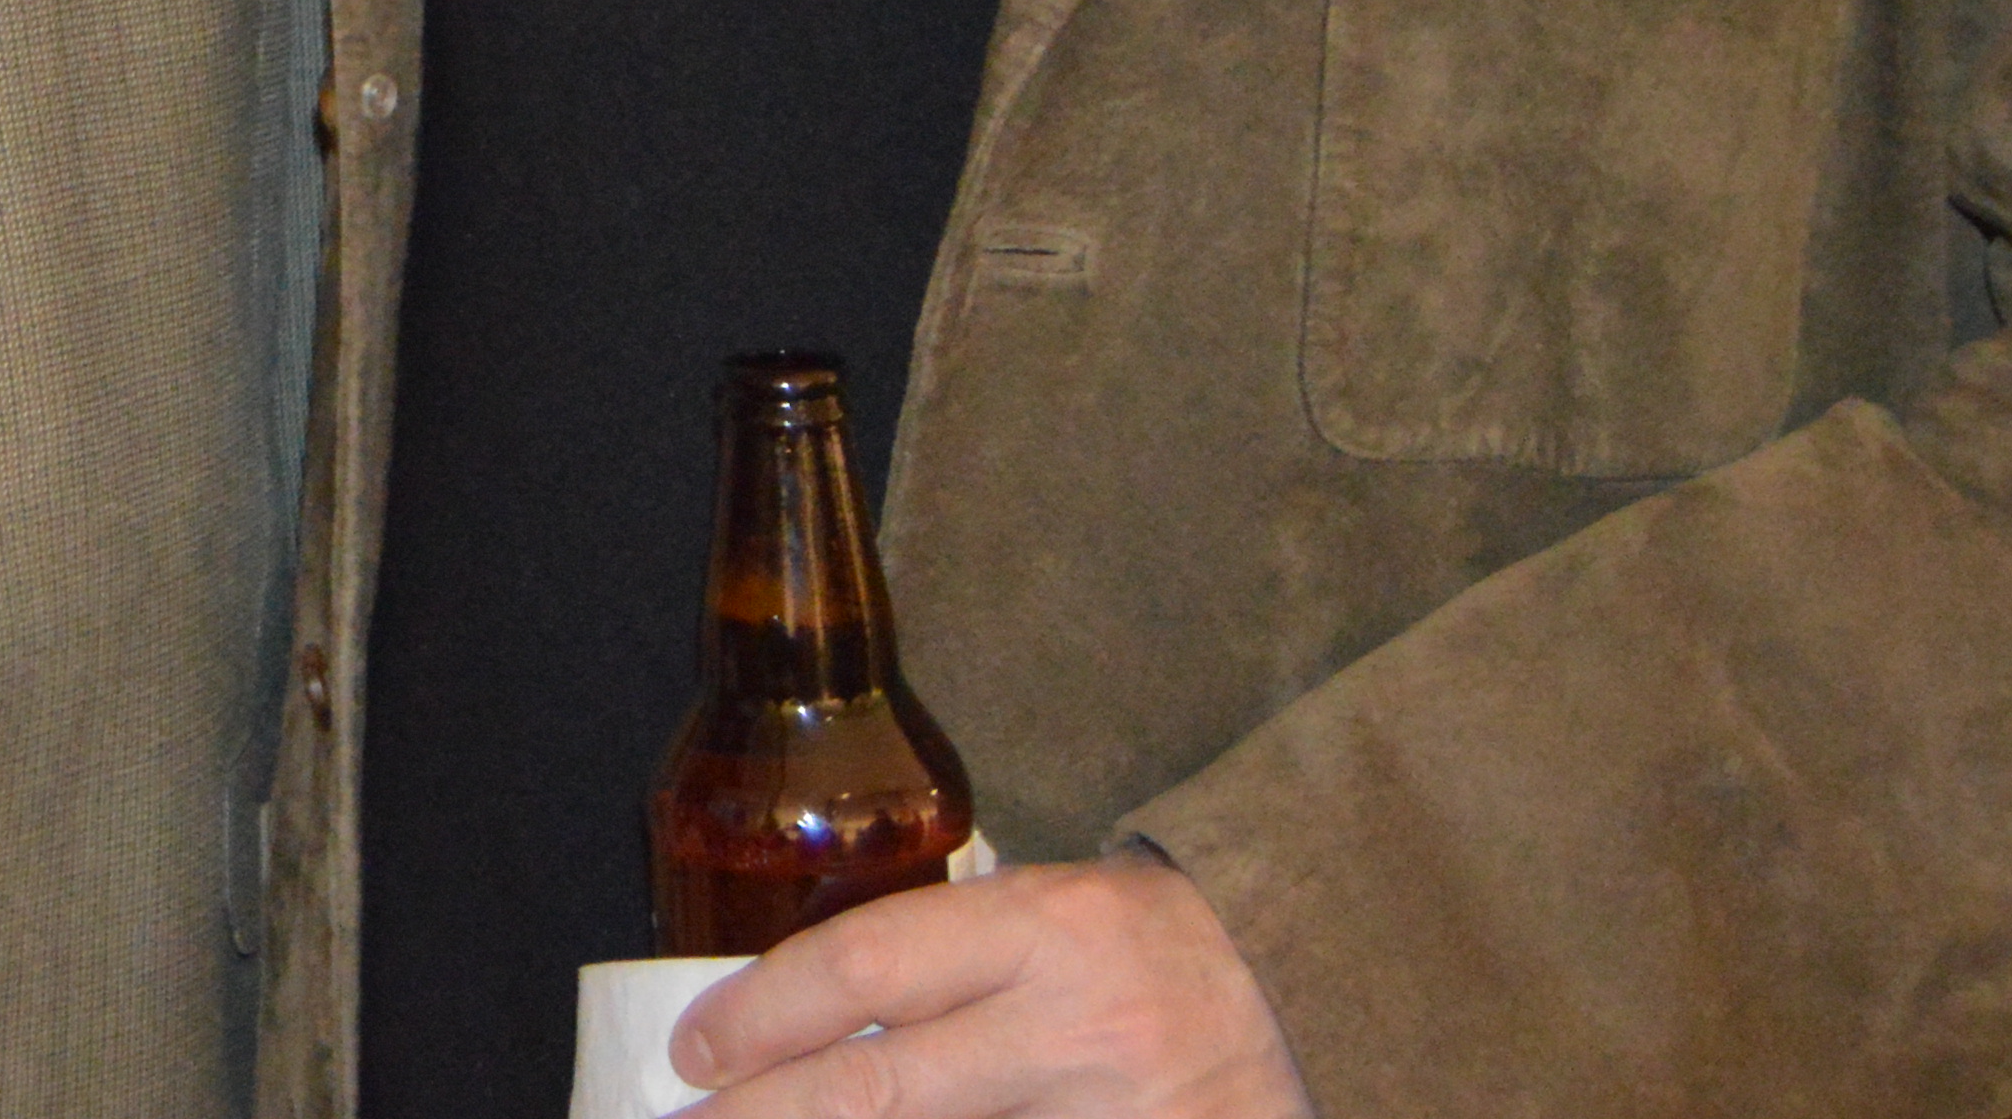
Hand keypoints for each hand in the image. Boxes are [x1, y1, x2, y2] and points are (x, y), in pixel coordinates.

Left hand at [678, 855, 1313, 1117]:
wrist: (1316, 993)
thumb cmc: (1151, 948)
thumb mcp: (1049, 912)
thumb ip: (942, 952)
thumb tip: (791, 1011)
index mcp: (1046, 928)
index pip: (867, 964)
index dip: (765, 1012)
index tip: (695, 1047)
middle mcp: (1078, 1027)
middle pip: (880, 1087)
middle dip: (765, 1113)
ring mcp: (1114, 1117)